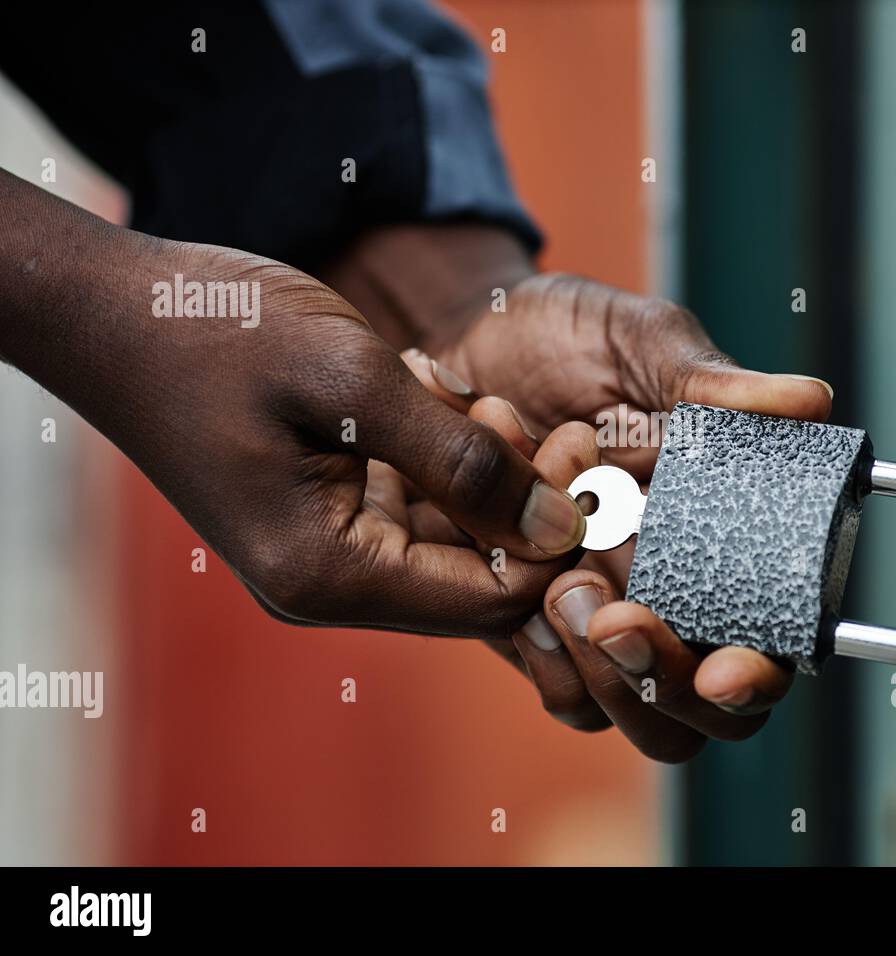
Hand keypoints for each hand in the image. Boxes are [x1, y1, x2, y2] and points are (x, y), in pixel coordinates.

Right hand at [0, 178, 585, 638]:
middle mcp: (328, 585)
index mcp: (330, 573)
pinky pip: (416, 507)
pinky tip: (430, 395)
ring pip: (452, 537)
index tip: (580, 449)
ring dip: (480, 468)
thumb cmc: (218, 334)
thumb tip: (561, 527)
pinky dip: (439, 456)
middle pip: (478, 573)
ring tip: (468, 393)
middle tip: (539, 416)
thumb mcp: (354, 382)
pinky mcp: (323, 518)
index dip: (554, 538)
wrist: (116, 312)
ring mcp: (323, 556)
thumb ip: (463, 461)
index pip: (492, 600)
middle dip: (522, 496)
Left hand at [364, 362, 797, 762]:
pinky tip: (518, 579)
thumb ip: (714, 382)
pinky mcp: (535, 622)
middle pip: (699, 714)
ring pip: (623, 711)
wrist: (470, 338)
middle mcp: (677, 591)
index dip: (759, 674)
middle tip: (612, 615)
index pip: (771, 642)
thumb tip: (812, 401)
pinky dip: (540, 652)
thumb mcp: (643, 344)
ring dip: (598, 670)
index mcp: (730, 534)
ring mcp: (605, 616)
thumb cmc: (569, 338)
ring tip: (560, 578)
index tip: (725, 666)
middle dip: (663, 682)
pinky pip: (555, 687)